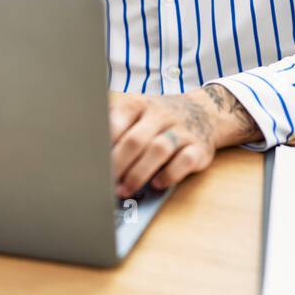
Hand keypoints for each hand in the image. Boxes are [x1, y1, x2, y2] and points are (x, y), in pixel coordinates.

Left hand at [108, 85, 263, 196]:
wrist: (205, 111)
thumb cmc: (160, 118)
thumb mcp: (137, 112)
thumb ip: (115, 128)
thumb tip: (90, 154)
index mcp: (139, 104)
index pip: (117, 123)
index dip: (104, 147)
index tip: (93, 165)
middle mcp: (161, 115)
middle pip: (135, 140)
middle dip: (118, 165)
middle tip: (106, 184)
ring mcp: (182, 131)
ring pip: (159, 150)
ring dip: (139, 173)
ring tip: (126, 190)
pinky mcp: (199, 148)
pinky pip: (185, 161)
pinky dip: (170, 174)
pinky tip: (157, 184)